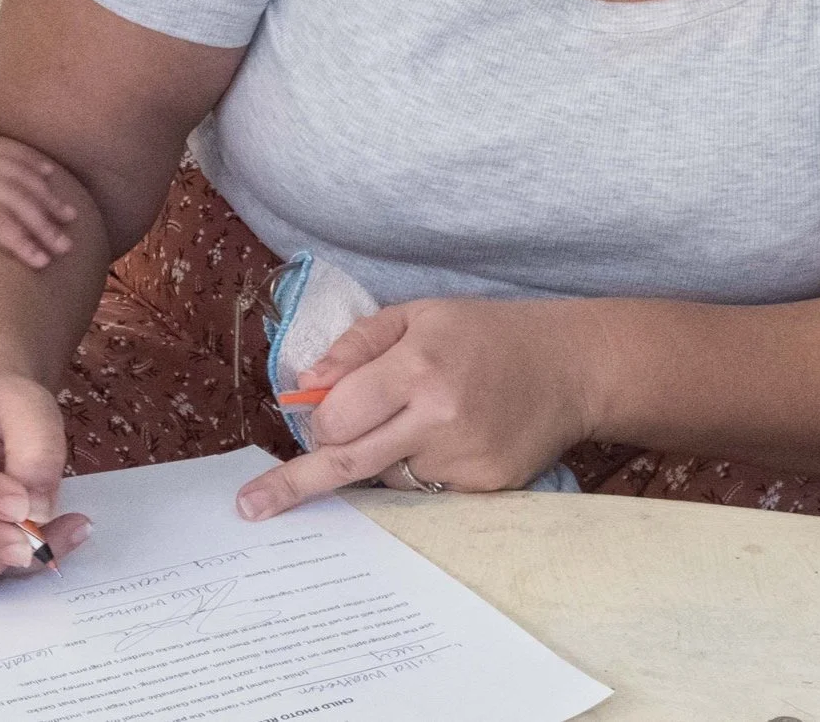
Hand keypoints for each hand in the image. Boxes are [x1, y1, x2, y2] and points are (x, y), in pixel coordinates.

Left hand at [0, 132, 78, 268]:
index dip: (23, 242)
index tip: (43, 262)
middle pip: (17, 198)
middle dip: (44, 222)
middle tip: (66, 245)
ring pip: (19, 173)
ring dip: (46, 194)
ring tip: (68, 213)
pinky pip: (8, 150)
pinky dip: (31, 161)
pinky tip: (47, 172)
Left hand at [236, 297, 602, 520]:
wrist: (568, 367)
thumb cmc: (482, 333)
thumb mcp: (416, 314)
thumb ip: (355, 346)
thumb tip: (305, 384)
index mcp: (418, 367)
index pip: (338, 415)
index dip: (317, 419)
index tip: (302, 421)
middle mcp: (439, 419)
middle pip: (347, 464)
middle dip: (296, 482)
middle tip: (251, 506)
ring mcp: (464, 462)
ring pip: (383, 480)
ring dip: (374, 459)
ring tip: (410, 421)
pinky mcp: (484, 490)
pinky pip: (422, 494)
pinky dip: (413, 472)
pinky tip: (438, 441)